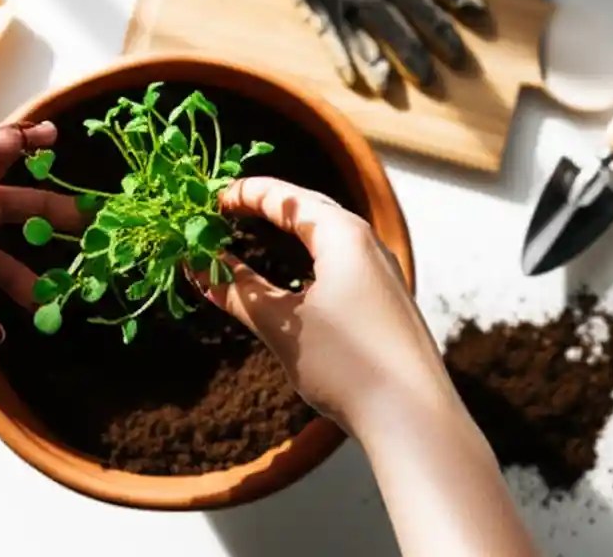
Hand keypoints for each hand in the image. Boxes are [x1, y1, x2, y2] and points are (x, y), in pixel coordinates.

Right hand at [196, 177, 446, 431]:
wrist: (413, 418)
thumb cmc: (346, 364)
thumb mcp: (281, 326)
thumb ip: (239, 291)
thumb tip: (199, 269)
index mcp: (343, 235)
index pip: (286, 197)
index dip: (245, 194)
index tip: (209, 201)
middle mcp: (367, 244)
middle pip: (309, 209)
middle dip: (265, 207)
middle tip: (224, 212)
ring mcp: (381, 272)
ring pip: (326, 237)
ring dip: (287, 233)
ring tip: (251, 235)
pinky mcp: (386, 301)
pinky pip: (339, 263)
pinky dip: (307, 260)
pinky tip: (293, 279)